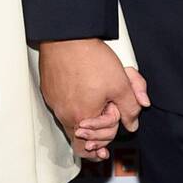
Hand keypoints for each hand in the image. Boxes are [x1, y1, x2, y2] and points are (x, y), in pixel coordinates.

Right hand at [38, 40, 148, 161]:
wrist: (68, 37)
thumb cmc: (90, 58)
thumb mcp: (121, 84)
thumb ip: (130, 108)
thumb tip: (132, 123)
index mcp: (82, 118)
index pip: (94, 145)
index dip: (108, 133)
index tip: (113, 122)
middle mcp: (64, 114)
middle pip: (81, 138)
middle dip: (97, 129)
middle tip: (107, 113)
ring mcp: (55, 103)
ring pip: (72, 121)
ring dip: (87, 115)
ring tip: (98, 99)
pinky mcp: (50, 92)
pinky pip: (63, 106)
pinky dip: (75, 103)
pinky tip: (85, 88)